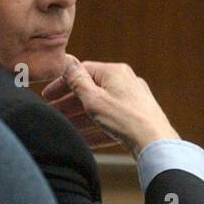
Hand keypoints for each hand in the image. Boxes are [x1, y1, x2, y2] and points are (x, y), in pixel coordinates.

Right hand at [43, 55, 178, 156]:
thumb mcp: (93, 98)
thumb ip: (77, 80)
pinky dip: (97, 130)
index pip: (82, 71)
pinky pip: (112, 122)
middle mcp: (126, 83)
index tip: (47, 96)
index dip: (62, 83)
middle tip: (53, 114)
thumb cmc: (124, 119)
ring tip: (65, 129)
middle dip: (70, 104)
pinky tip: (84, 141)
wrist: (155, 142)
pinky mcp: (137, 119)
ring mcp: (133, 101)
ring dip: (81, 119)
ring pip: (100, 108)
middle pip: (91, 91)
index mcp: (114, 72)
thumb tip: (67, 61)